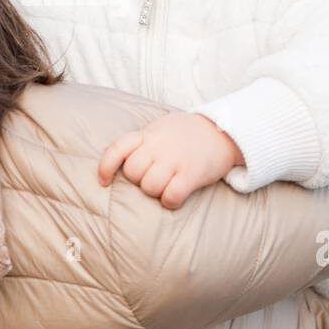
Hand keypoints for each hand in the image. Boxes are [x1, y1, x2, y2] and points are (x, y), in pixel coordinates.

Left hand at [97, 112, 243, 209]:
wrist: (224, 131)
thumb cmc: (187, 133)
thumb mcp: (160, 128)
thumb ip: (140, 140)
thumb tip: (112, 156)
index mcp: (148, 134)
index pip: (117, 149)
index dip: (106, 167)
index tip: (104, 181)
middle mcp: (159, 146)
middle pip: (133, 173)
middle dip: (140, 181)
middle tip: (156, 177)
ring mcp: (175, 159)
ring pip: (149, 187)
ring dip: (156, 192)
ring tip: (168, 185)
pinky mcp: (192, 173)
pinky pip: (170, 196)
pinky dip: (171, 201)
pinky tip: (177, 196)